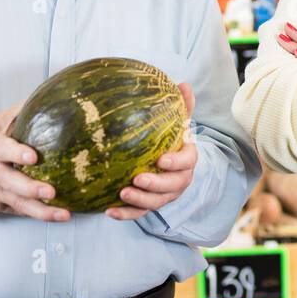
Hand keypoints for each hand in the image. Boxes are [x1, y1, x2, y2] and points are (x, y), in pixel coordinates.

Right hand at [0, 103, 70, 221]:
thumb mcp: (1, 122)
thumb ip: (22, 111)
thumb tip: (51, 95)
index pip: (3, 150)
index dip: (17, 154)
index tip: (33, 157)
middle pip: (11, 183)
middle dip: (31, 189)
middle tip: (51, 192)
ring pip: (18, 204)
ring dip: (42, 211)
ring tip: (64, 214)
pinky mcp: (0, 205)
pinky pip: (20, 212)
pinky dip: (39, 215)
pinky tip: (59, 216)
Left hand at [106, 83, 197, 220]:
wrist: (168, 163)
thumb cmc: (171, 139)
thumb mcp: (178, 123)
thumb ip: (182, 106)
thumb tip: (183, 83)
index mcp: (187, 159)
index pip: (186, 162)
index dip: (176, 163)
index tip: (161, 159)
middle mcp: (179, 180)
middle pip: (171, 186)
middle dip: (155, 184)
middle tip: (137, 178)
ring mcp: (165, 195)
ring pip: (156, 202)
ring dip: (139, 201)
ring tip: (121, 193)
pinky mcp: (151, 205)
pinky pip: (139, 214)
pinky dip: (126, 214)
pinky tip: (109, 211)